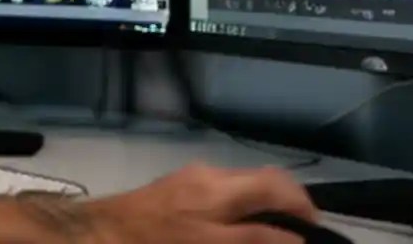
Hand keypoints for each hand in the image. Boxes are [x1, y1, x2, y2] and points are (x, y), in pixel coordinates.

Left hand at [82, 163, 318, 243]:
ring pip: (243, 185)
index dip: (304, 210)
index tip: (316, 233)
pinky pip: (223, 191)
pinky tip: (240, 228)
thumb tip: (294, 238)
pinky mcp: (176, 188)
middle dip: (289, 204)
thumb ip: (254, 240)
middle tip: (300, 233)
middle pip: (264, 181)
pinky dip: (243, 204)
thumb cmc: (155, 242)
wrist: (96, 235)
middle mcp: (209, 176)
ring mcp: (191, 180)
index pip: (278, 188)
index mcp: (221, 189)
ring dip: (266, 203)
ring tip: (276, 232)